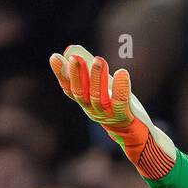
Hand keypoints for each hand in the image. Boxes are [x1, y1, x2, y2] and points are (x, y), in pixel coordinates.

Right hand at [49, 45, 175, 179]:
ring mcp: (106, 115)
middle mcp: (91, 110)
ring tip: (99, 60)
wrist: (132, 131)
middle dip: (78, 74)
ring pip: (98, 98)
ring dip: (97, 78)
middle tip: (76, 57)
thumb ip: (92, 77)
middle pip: (81, 93)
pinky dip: (121, 88)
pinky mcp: (122, 117)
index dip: (60, 74)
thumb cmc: (115, 105)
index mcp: (83, 102)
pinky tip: (123, 73)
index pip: (68, 89)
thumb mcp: (101, 90)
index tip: (55, 57)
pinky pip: (120, 102)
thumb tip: (82, 55)